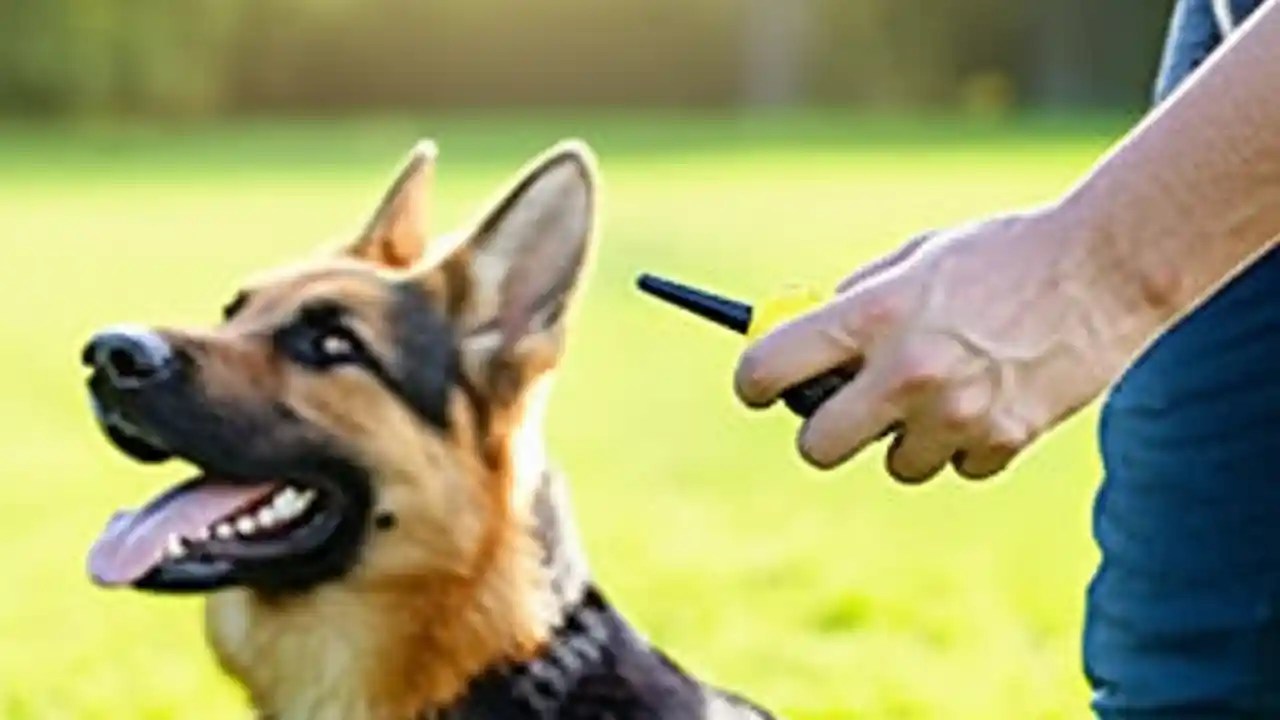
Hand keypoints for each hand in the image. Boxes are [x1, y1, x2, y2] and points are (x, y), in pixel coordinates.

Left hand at [734, 207, 1156, 481]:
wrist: (1105, 269)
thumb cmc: (1003, 254)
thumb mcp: (918, 258)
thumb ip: (860, 299)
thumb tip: (810, 335)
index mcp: (873, 315)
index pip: (770, 366)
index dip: (753, 382)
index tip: (758, 387)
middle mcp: (906, 371)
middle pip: (817, 447)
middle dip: (823, 433)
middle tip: (841, 413)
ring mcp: (956, 413)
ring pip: (895, 465)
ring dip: (905, 439)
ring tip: (941, 393)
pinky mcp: (1004, 441)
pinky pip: (958, 466)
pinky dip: (966, 446)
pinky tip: (988, 399)